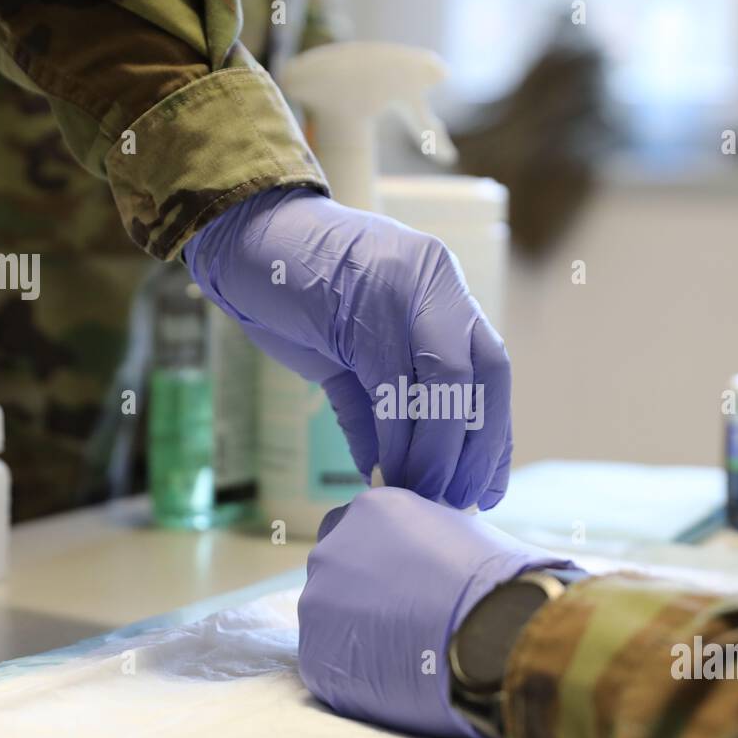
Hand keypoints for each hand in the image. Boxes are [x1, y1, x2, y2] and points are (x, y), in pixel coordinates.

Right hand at [184, 187, 511, 509]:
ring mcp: (407, 288)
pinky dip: (394, 439)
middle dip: (474, 450)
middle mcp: (436, 282)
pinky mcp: (368, 304)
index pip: (492, 369)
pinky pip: (396, 386)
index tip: (484, 489)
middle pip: (483, 377)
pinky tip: (384, 472)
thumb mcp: (348, 352)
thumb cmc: (292, 290)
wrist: (242, 236)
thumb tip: (386, 472)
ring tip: (415, 494)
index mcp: (442, 289)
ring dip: (434, 452)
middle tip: (453, 500)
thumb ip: (375, 406)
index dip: (494, 435)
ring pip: (446, 386)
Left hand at [296, 487, 573, 737]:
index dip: (373, 555)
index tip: (394, 578)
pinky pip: (330, 661)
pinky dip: (356, 670)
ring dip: (356, 631)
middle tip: (399, 616)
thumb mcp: (461, 532)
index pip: (352, 527)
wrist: (491, 633)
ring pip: (328, 617)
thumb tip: (426, 553)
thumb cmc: (492, 581)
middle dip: (359, 591)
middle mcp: (333, 549)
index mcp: (371, 510)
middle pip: (335, 571)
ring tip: (403, 649)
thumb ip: (425, 535)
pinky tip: (392, 674)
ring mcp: (319, 602)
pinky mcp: (317, 653)